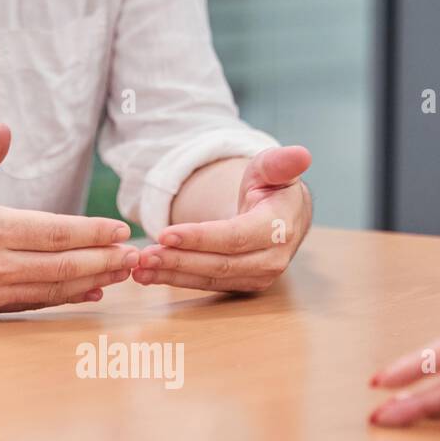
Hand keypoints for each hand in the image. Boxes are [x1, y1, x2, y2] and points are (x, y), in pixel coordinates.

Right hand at [0, 123, 137, 313]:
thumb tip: (5, 130)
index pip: (54, 233)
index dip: (92, 232)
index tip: (121, 229)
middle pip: (63, 266)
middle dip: (105, 261)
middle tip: (138, 256)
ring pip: (52, 289)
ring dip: (92, 281)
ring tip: (123, 274)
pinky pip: (33, 304)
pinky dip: (64, 298)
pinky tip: (86, 292)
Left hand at [134, 146, 312, 291]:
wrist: (284, 216)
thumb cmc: (273, 188)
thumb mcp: (273, 169)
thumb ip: (281, 163)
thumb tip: (301, 154)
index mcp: (279, 228)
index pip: (235, 237)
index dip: (200, 238)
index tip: (165, 235)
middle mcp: (272, 259)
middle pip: (219, 264)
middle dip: (179, 261)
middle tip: (143, 256)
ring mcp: (258, 277)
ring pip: (210, 278)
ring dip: (172, 275)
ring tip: (138, 269)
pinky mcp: (242, 286)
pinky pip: (206, 284)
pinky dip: (176, 280)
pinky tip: (149, 275)